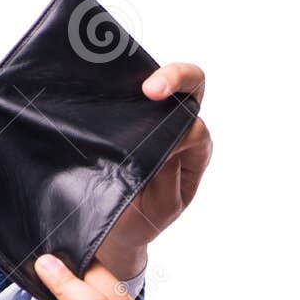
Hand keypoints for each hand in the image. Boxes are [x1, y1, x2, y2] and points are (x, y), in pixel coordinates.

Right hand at [93, 62, 212, 278]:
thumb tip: (168, 146)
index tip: (158, 122)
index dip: (179, 122)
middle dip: (175, 77)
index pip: (195, 127)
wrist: (112, 227)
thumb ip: (170, 179)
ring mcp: (155, 118)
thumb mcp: (161, 207)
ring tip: (121, 75)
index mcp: (194, 152)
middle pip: (190, 88)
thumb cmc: (142, 219)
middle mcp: (180, 129)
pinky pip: (131, 91)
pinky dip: (122, 78)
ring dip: (144, 72)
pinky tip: (103, 78)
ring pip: (161, 83)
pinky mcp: (130, 114)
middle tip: (149, 88)